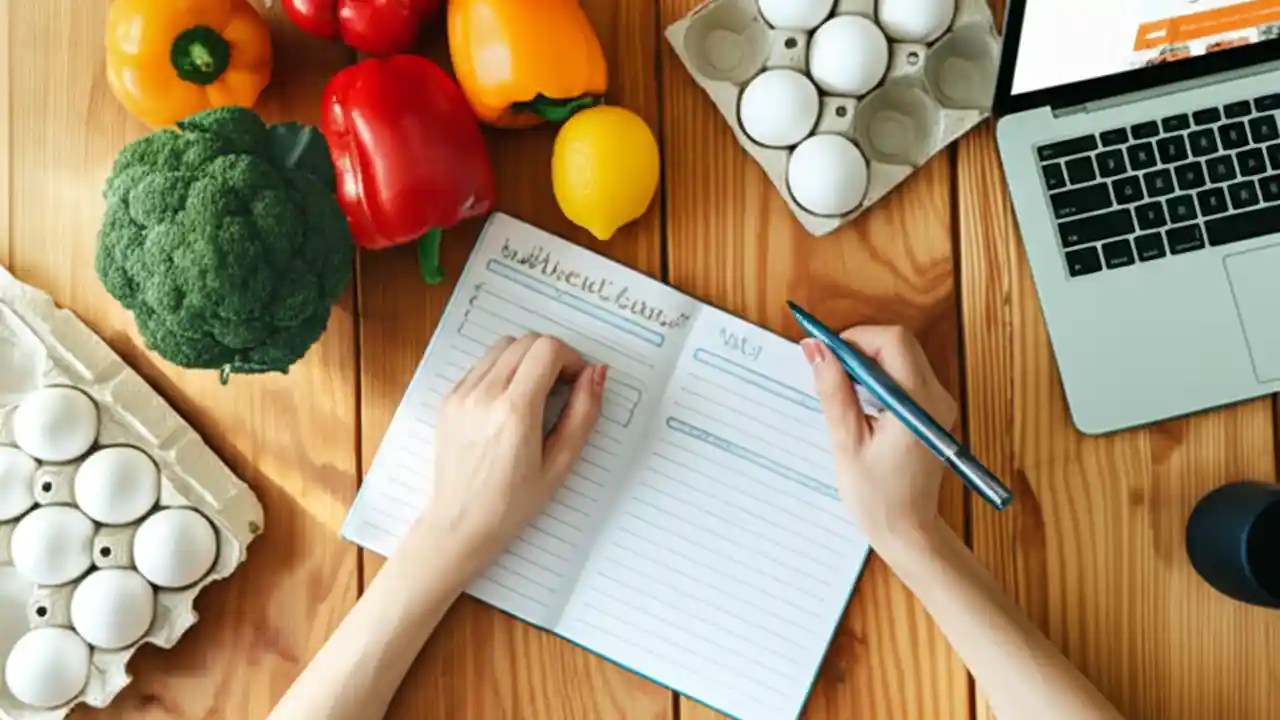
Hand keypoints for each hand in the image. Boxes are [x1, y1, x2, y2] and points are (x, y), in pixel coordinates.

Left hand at [419, 334, 605, 565]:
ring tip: (535, 394)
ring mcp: (461, 394)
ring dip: (526, 359)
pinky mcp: (449, 399)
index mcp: (514, 412)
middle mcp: (484, 395)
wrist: (460, 524)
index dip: (571, 358)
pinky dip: (502, 370)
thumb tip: (596, 373)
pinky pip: (481, 365)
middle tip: (561, 388)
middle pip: (526, 341)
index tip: (577, 382)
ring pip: (502, 346)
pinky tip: (509, 402)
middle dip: (551, 356)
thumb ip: (583, 413)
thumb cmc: (513, 503)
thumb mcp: (560, 463)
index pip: (547, 350)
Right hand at [802, 326, 957, 549]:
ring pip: (901, 356)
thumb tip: (816, 349)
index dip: (855, 338)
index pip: (892, 341)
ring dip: (867, 363)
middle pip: (899, 344)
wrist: (908, 530)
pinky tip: (859, 403)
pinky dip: (878, 377)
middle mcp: (936, 397)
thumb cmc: (876, 496)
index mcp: (918, 404)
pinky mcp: (932, 410)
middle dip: (859, 347)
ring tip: (841, 392)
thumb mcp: (846, 442)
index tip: (824, 352)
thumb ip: (833, 390)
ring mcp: (938, 403)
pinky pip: (904, 375)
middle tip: (828, 370)